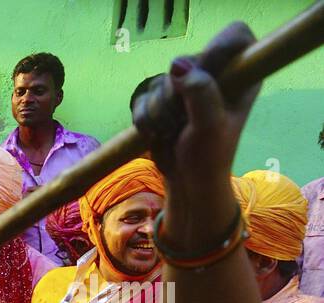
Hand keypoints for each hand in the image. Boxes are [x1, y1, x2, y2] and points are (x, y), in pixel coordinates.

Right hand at [133, 22, 257, 192]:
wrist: (187, 183)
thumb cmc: (209, 158)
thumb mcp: (210, 127)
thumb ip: (201, 93)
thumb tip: (178, 66)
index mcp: (241, 76)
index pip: (232, 37)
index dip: (214, 51)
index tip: (200, 78)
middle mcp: (214, 76)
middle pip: (185, 61)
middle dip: (174, 94)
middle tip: (181, 120)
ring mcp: (186, 89)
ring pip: (159, 82)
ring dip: (158, 113)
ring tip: (171, 133)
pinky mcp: (161, 102)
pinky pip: (142, 98)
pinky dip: (144, 119)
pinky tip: (156, 134)